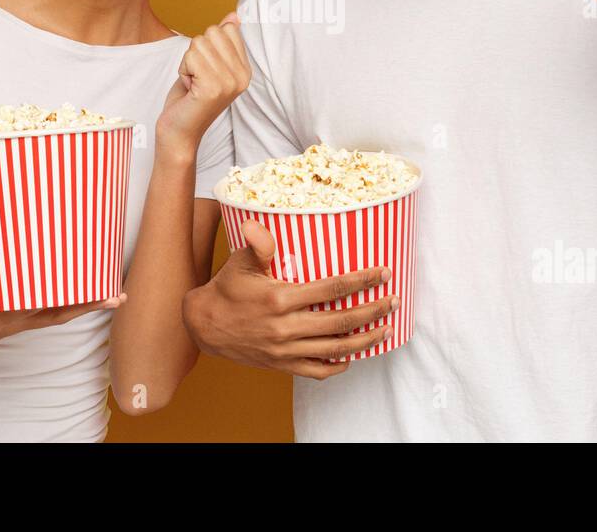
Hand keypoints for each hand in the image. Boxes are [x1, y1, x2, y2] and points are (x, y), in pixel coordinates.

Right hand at [0, 278, 125, 366]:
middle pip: (61, 314)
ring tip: (113, 294)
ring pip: (59, 314)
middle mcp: (16, 322)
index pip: (40, 309)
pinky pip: (49, 312)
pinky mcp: (17, 319)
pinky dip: (68, 304)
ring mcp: (19, 322)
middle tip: (119, 295)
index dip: (64, 301)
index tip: (86, 291)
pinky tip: (82, 294)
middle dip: (90, 305)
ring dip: (85, 305)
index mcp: (0, 319)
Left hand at [156, 12, 251, 157]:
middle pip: (212, 33)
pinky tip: (189, 89)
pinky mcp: (213, 88)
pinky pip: (190, 57)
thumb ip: (223, 41)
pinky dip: (183, 71)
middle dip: (196, 52)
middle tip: (197, 77)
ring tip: (193, 84)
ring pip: (199, 44)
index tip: (206, 69)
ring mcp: (229, 82)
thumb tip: (234, 16)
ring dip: (188, 63)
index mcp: (245, 70)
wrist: (180, 132)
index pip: (226, 29)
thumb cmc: (190, 98)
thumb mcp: (208, 64)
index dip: (208, 45)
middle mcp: (242, 76)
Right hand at [181, 219, 398, 378]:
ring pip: (336, 349)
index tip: (382, 273)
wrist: (203, 326)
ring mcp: (285, 351)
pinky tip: (352, 355)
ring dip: (365, 339)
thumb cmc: (226, 289)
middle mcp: (286, 328)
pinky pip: (317, 371)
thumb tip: (262, 225)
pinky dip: (338, 364)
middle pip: (342, 322)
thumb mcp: (240, 262)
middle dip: (373, 311)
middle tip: (393, 301)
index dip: (362, 281)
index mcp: (280, 299)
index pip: (332, 289)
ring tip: (385, 328)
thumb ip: (258, 244)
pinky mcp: (282, 366)